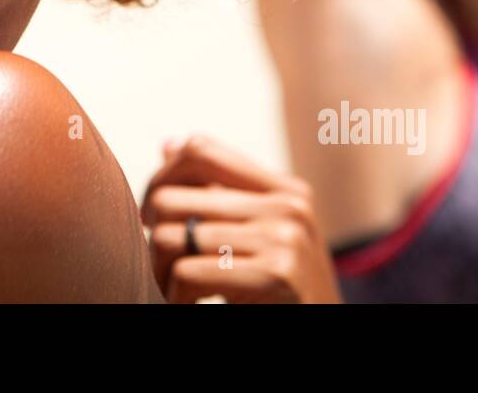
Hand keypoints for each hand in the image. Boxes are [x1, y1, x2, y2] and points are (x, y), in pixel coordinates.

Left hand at [141, 134, 341, 303]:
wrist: (325, 331)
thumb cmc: (280, 295)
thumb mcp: (258, 237)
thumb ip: (219, 196)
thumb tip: (168, 146)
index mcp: (284, 190)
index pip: (200, 150)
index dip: (161, 179)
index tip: (153, 218)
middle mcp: (288, 206)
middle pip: (171, 199)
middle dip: (152, 237)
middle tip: (162, 268)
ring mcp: (285, 238)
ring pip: (169, 238)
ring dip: (161, 274)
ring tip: (176, 291)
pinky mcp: (276, 275)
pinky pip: (187, 273)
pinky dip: (176, 297)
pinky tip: (191, 306)